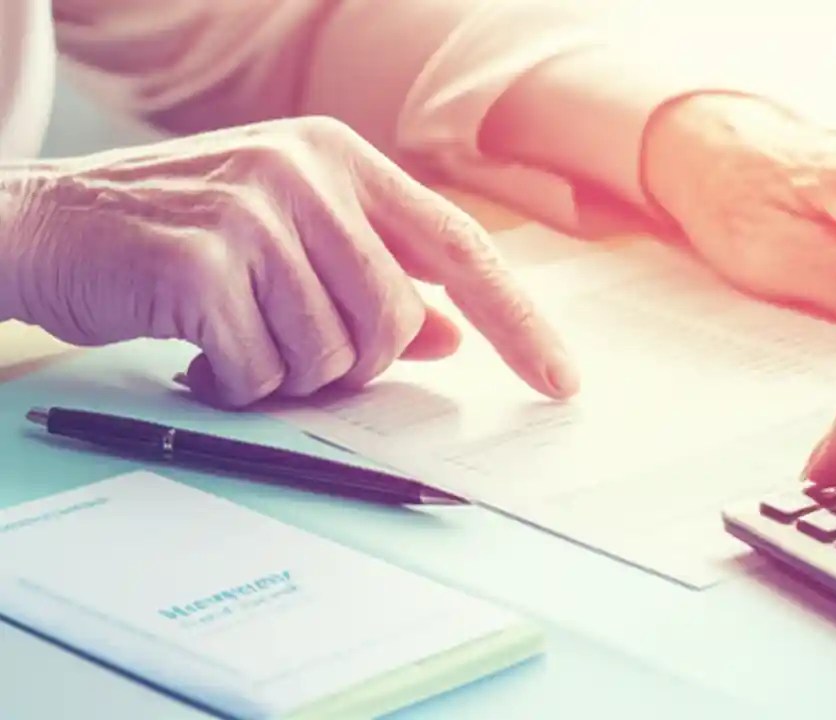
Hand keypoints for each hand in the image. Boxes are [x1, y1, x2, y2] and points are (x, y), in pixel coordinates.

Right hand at [0, 117, 576, 406]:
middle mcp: (307, 171)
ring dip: (286, 375)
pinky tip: (198, 351)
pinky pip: (261, 370)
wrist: (46, 224)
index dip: (517, 322)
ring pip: (331, 352)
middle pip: (393, 318)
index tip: (559, 380)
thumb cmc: (178, 239)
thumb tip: (448, 335)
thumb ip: (372, 277)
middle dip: (350, 363)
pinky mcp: (201, 257)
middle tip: (289, 354)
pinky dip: (235, 384)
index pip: (460, 247)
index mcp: (343, 159)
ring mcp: (253, 208)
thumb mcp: (288, 238)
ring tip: (235, 342)